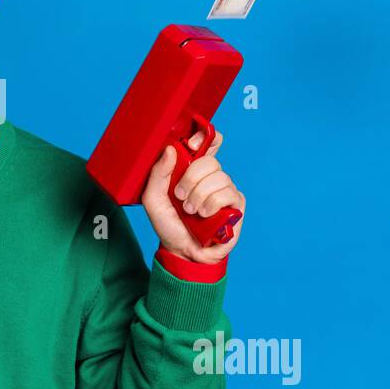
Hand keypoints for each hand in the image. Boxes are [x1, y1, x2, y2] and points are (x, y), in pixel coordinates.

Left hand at [141, 129, 244, 264]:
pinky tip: (205, 216)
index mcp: (192, 169)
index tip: (191, 145)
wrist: (183, 252)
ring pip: (219, 177)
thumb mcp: (153, 199)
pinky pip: (227, 193)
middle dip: (191, 179)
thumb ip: (158, 173)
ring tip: (191, 212)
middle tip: (181, 197)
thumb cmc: (169, 225)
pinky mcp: (236, 203)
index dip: (203, 136)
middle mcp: (210, 177)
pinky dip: (211, 205)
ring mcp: (225, 189)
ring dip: (199, 197)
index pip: (208, 142)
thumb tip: (170, 149)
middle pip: (210, 161)